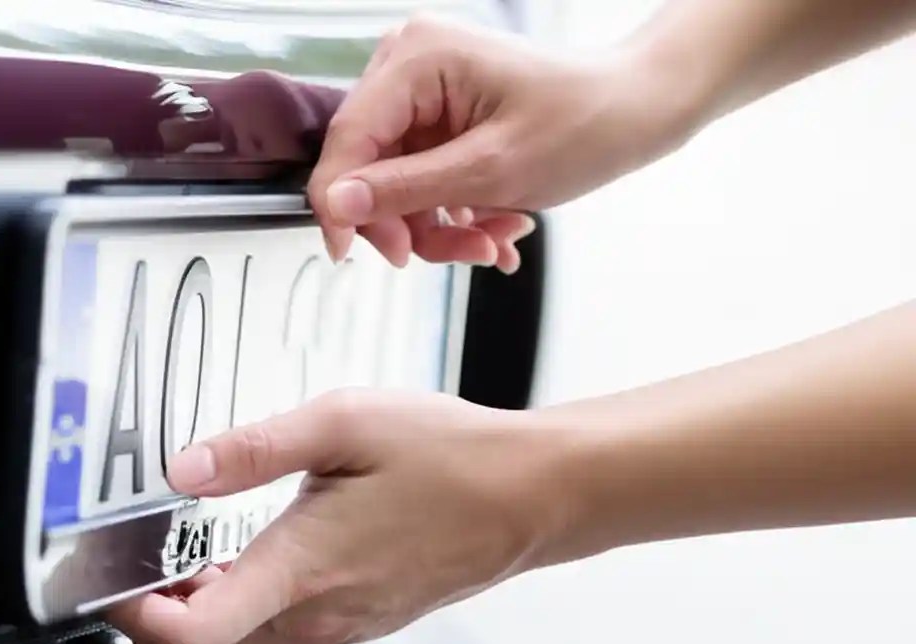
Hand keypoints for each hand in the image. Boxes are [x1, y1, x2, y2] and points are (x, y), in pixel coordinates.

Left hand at [107, 389, 573, 643]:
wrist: (533, 495)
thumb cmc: (452, 457)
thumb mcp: (345, 421)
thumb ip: (255, 447)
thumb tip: (184, 467)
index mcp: (304, 568)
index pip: (191, 637)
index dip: (136, 616)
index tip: (121, 576)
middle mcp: (318, 616)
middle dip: (160, 632)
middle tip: (158, 568)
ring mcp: (341, 628)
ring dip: (205, 625)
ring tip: (207, 557)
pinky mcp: (360, 622)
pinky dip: (250, 617)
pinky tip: (263, 555)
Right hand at [309, 15, 695, 270]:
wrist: (637, 110)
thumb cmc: (583, 124)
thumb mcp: (490, 171)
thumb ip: (404, 190)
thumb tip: (336, 205)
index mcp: (416, 58)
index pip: (347, 138)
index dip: (340, 203)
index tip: (349, 254)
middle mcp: (409, 65)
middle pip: (367, 165)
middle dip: (408, 221)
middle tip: (456, 253)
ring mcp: (423, 92)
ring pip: (394, 183)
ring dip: (439, 227)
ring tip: (492, 242)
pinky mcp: (438, 117)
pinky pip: (420, 179)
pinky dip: (452, 214)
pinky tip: (493, 230)